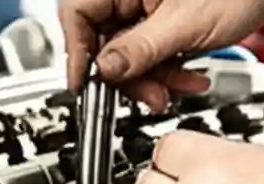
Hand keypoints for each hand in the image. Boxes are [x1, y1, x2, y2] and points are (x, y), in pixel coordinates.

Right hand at [59, 0, 263, 107]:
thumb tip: (103, 72)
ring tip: (175, 90)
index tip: (85, 83)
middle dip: (129, 75)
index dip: (77, 52)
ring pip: (128, 52)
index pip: (77, 14)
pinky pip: (150, 51)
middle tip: (149, 94)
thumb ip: (139, 50)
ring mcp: (146, 4)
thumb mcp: (183, 25)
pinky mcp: (162, 18)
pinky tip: (186, 78)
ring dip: (151, 79)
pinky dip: (167, 69)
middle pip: (104, 40)